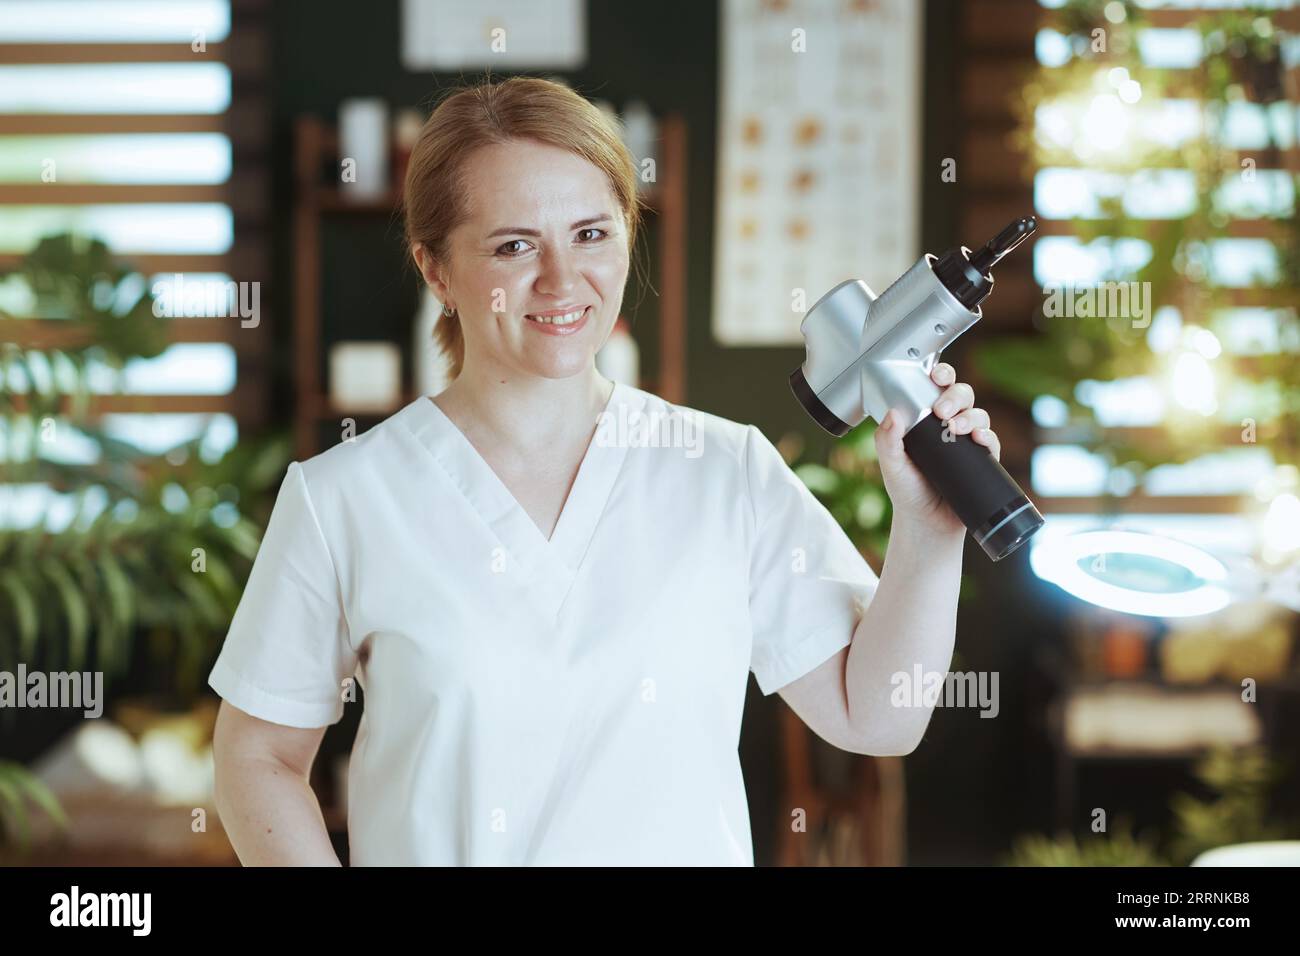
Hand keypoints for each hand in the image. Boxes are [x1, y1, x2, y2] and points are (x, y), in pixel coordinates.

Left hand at [872, 362, 1000, 535]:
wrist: (928, 524)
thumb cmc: (907, 492)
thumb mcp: (891, 466)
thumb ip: (886, 441)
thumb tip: (892, 414)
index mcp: (925, 419)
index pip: (935, 388)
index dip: (940, 374)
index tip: (936, 374)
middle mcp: (948, 425)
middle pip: (961, 394)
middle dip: (954, 395)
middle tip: (942, 411)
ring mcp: (967, 441)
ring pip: (978, 414)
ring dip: (970, 416)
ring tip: (955, 429)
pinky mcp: (984, 459)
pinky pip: (991, 440)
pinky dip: (988, 436)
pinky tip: (979, 440)